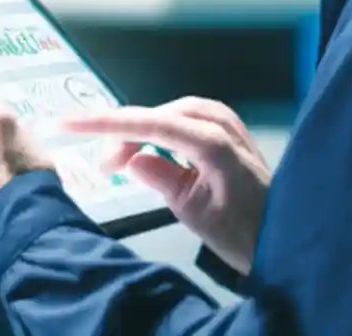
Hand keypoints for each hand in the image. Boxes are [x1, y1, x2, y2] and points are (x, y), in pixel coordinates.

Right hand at [64, 97, 270, 274]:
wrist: (284, 237)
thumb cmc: (244, 231)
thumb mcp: (195, 212)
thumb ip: (160, 177)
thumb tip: (129, 158)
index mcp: (212, 141)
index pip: (148, 122)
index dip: (104, 123)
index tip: (67, 123)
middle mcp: (220, 122)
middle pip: (155, 115)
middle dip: (122, 134)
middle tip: (102, 167)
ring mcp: (225, 122)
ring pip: (166, 115)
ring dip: (139, 133)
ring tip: (117, 162)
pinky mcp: (225, 130)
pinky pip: (181, 120)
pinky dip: (158, 131)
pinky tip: (145, 151)